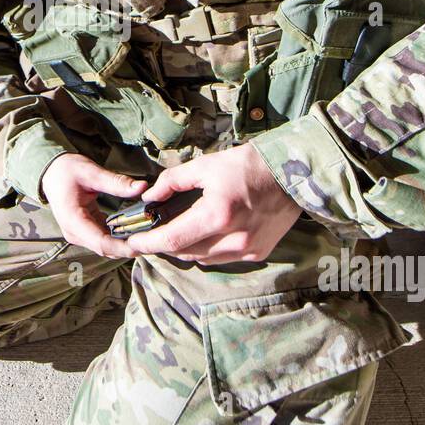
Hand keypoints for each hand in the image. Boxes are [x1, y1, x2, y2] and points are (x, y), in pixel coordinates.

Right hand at [40, 153, 147, 258]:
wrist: (51, 172)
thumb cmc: (67, 170)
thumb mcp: (91, 172)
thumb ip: (116, 182)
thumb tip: (142, 187)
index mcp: (73, 220)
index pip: (101, 243)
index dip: (123, 247)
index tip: (143, 244)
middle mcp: (74, 233)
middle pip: (105, 249)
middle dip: (128, 247)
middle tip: (153, 240)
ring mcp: (78, 234)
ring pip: (106, 247)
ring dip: (125, 243)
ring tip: (148, 235)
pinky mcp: (84, 232)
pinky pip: (104, 240)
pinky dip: (119, 237)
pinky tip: (135, 230)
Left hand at [125, 144, 301, 263]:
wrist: (292, 172)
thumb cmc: (247, 165)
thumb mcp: (205, 165)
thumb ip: (172, 182)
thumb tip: (150, 199)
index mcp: (218, 215)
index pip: (173, 239)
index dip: (148, 244)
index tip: (132, 244)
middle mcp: (233, 239)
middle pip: (186, 252)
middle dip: (164, 245)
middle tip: (149, 235)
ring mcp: (248, 250)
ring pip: (203, 259)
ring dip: (185, 249)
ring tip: (175, 233)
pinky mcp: (258, 253)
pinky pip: (222, 259)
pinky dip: (207, 250)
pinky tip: (203, 235)